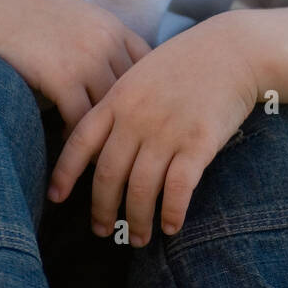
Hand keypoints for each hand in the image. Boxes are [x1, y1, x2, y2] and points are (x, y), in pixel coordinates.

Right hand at [0, 0, 151, 133]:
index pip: (148, 67)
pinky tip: (67, 143)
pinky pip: (81, 121)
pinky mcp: (63, 79)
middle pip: (134, 94)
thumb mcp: (77, 16)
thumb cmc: (29, 13)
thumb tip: (112, 72)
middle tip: (126, 146)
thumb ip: (100, 40)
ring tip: (99, 155)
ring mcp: (88, 61)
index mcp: (114, 26)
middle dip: (131, 120)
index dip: (146, 93)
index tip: (140, 113)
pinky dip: (77, 138)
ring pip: (110, 112)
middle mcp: (108, 42)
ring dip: (105, 136)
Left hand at [46, 12, 260, 245]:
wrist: (232, 49)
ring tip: (139, 237)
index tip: (55, 197)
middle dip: (102, 209)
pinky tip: (171, 226)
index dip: (65, 172)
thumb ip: (121, 102)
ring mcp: (167, 130)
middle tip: (103, 231)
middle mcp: (137, 117)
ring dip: (137, 220)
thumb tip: (101, 139)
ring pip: (140, 189)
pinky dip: (171, 213)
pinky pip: (178, 189)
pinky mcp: (199, 142)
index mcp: (119, 98)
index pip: (81, 141)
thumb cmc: (186, 62)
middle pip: (107, 174)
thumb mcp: (141, 72)